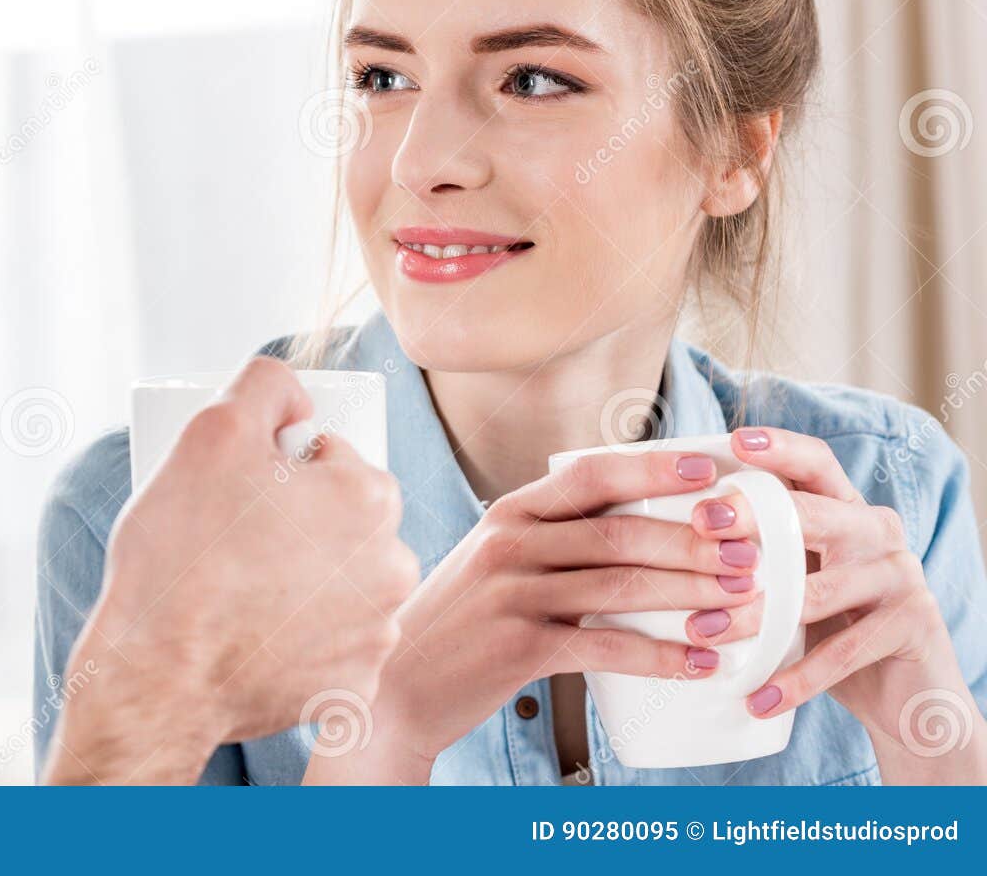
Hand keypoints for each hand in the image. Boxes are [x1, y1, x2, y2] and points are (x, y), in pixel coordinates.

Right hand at [43, 356, 420, 783]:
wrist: (158, 675)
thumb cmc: (182, 554)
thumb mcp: (212, 429)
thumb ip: (267, 384)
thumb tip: (300, 400)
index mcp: (370, 497)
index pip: (333, 458)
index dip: (282, 471)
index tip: (243, 496)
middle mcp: (393, 567)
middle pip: (345, 522)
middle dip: (301, 524)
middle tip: (236, 541)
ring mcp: (376, 634)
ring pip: (342, 583)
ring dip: (305, 580)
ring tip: (240, 592)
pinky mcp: (354, 688)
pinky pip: (333, 645)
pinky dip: (301, 639)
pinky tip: (255, 636)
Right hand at [306, 448, 755, 783]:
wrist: (398, 684)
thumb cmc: (462, 622)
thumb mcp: (495, 563)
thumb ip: (553, 540)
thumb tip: (643, 526)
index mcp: (510, 513)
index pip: (593, 474)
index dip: (657, 468)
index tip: (715, 471)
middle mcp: (510, 544)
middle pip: (621, 532)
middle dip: (698, 543)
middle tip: (755, 555)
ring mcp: (512, 595)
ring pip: (622, 588)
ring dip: (695, 597)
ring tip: (747, 608)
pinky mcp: (518, 649)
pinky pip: (604, 648)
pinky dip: (660, 656)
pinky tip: (702, 663)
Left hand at [687, 427, 986, 781]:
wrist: (908, 697)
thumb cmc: (831, 630)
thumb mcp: (797, 582)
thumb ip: (758, 555)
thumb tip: (663, 539)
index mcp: (846, 511)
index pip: (816, 464)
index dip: (779, 449)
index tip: (733, 442)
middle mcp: (877, 532)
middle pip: (813, 514)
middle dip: (753, 517)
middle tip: (701, 524)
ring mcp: (900, 576)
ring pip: (816, 591)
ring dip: (755, 615)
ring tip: (703, 632)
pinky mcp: (914, 625)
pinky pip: (843, 653)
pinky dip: (795, 680)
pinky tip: (757, 698)